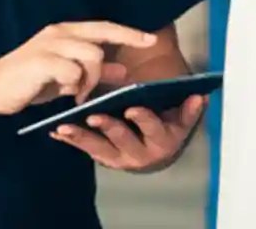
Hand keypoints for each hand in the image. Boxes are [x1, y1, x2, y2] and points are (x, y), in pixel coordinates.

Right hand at [0, 22, 155, 115]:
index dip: (127, 32)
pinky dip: (75, 86)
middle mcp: (58, 33)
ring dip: (91, 78)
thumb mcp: (65, 77)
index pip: (102, 27)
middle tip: (145, 46)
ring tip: (80, 93)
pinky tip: (67, 95)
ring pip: (90, 55)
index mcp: (63, 33)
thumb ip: (91, 72)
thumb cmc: (29, 81)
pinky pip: (73, 72)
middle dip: (126, 39)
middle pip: (101, 33)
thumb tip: (121, 70)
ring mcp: (50, 45)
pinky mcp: (42, 61)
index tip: (150, 38)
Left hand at [52, 95, 206, 172]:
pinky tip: (55, 130)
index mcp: (162, 141)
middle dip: (109, 128)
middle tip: (93, 115)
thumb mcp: (180, 118)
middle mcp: (140, 154)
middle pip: (123, 141)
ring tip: (64, 126)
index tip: (132, 108)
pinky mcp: (102, 157)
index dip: (144, 120)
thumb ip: (188, 109)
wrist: (155, 149)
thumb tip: (200, 97)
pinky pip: (84, 148)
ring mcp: (119, 158)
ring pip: (99, 149)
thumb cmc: (166, 126)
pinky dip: (70, 139)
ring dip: (81, 137)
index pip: (153, 130)